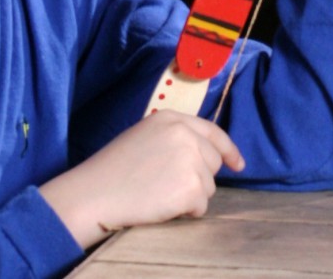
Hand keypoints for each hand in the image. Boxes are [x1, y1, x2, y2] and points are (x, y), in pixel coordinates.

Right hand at [39, 110, 244, 248]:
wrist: (95, 193)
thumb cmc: (113, 169)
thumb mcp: (145, 137)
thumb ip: (175, 138)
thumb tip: (203, 154)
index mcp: (173, 119)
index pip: (213, 132)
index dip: (228, 150)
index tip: (238, 164)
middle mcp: (186, 135)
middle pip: (213, 162)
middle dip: (199, 177)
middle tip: (169, 186)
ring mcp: (190, 160)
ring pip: (208, 186)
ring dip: (190, 196)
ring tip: (160, 194)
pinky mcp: (191, 187)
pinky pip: (201, 206)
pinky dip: (186, 212)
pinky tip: (163, 206)